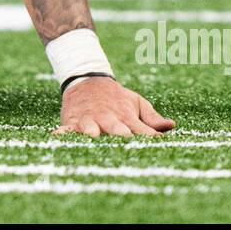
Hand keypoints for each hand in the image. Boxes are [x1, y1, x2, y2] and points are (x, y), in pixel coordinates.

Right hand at [56, 76, 174, 136]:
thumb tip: (171, 126)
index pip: (143, 132)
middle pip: (117, 130)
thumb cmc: (116, 96)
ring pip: (91, 128)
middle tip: (126, 142)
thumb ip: (153, 117)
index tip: (158, 150)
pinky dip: (63, 133)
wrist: (87, 79)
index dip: (150, 140)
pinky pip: (67, 128)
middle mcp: (109, 120)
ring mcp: (90, 120)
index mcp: (128, 117)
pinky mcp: (73, 121)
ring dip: (93, 132)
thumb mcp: (136, 102)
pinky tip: (59, 136)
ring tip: (93, 136)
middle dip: (122, 136)